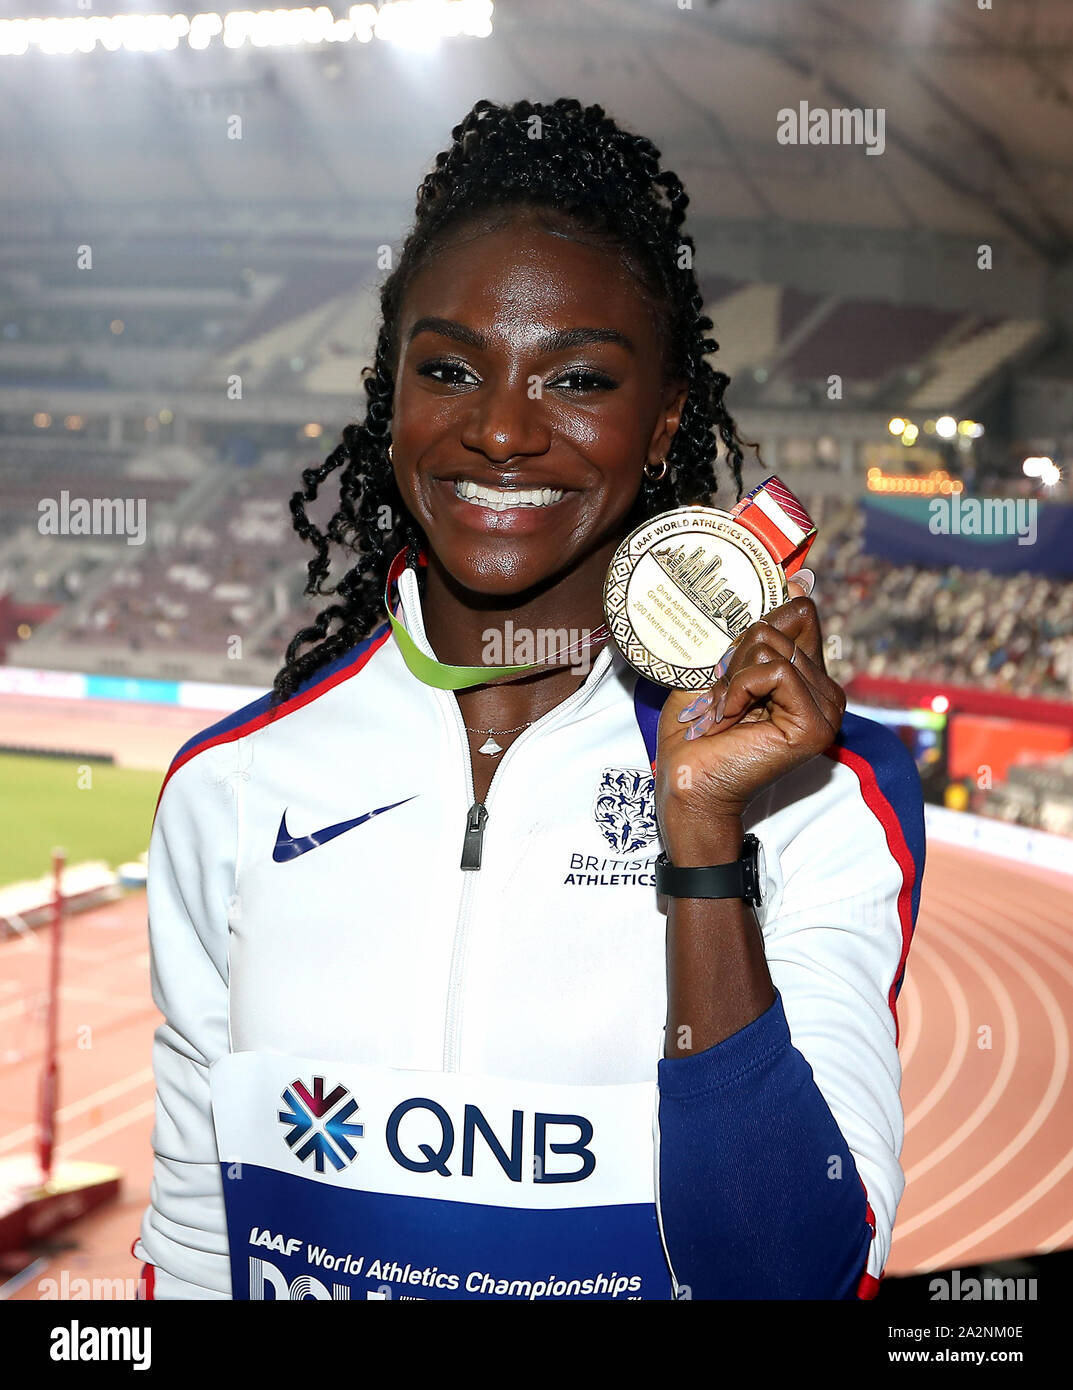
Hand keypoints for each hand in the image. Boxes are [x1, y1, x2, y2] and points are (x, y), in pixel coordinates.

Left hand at [654, 575, 845, 863]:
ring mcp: (827, 710)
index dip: (756, 627)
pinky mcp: (817, 725)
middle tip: (721, 702)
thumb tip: (796, 581)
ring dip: (733, 679)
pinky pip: (775, 671)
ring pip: (774, 648)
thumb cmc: (697, 731)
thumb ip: (758, 632)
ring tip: (725, 714)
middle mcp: (826, 693)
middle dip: (735, 660)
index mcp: (808, 678)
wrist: (686, 782)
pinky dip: (738, 690)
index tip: (728, 664)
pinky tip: (730, 721)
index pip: (799, 614)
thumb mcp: (725, 667)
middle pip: (779, 627)